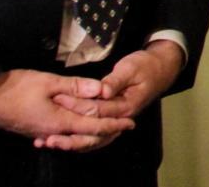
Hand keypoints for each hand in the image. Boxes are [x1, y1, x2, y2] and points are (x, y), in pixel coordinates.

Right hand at [0, 69, 133, 151]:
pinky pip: (61, 134)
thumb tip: (102, 90)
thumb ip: (76, 86)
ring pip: (74, 136)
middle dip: (107, 131)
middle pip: (86, 136)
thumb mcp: (49, 82)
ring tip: (107, 125)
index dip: (114, 125)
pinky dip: (74, 132)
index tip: (130, 123)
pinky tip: (78, 126)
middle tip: (124, 125)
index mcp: (60, 122)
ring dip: (92, 132)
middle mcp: (53, 131)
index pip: (94, 127)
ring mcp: (43, 132)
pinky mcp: (36, 129)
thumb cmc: (16, 89)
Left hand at [41, 41, 182, 151]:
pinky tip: (62, 141)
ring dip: (71, 142)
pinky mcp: (111, 120)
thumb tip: (102, 91)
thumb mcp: (131, 68)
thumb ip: (116, 81)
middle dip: (69, 133)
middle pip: (93, 131)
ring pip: (93, 140)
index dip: (76, 105)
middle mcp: (121, 118)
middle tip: (47, 132)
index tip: (58, 98)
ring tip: (49, 142)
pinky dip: (78, 140)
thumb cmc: (146, 66)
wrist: (161, 69)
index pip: (97, 109)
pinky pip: (94, 135)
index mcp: (126, 106)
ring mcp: (116, 122)